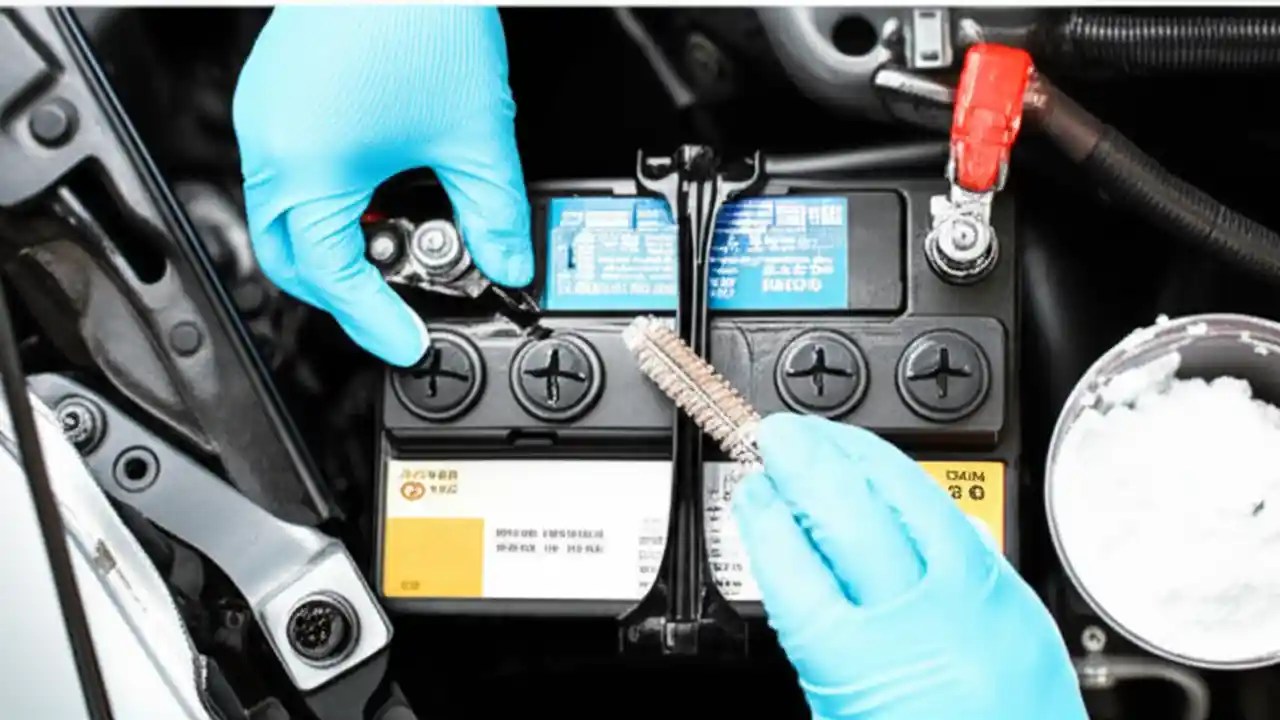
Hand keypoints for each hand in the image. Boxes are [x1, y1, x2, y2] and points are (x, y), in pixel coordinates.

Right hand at [232, 6, 533, 365]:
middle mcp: (270, 149)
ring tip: (401, 239)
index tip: (409, 342)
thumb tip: (508, 261)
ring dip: (338, 244)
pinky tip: (380, 187)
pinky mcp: (272, 96)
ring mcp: (263, 120)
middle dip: (346, 294)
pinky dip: (327, 201)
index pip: (336, 280)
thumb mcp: (474, 134)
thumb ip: (496, 213)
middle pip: (294, 262)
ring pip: (285, 219)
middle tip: (398, 303)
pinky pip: (286, 174)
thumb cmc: (417, 14)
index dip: (377, 322)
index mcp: (309, 170)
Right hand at [733, 414, 1086, 719]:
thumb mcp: (837, 711)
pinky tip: (887, 475)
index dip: (762, 513)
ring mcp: (976, 606)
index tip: (749, 488)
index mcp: (857, 669)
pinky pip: (955, 518)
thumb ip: (816, 637)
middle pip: (846, 512)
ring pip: (909, 497)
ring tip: (823, 439)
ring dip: (858, 456)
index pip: (791, 562)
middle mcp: (920, 628)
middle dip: (802, 461)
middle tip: (773, 437)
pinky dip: (912, 488)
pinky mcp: (1016, 600)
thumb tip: (793, 554)